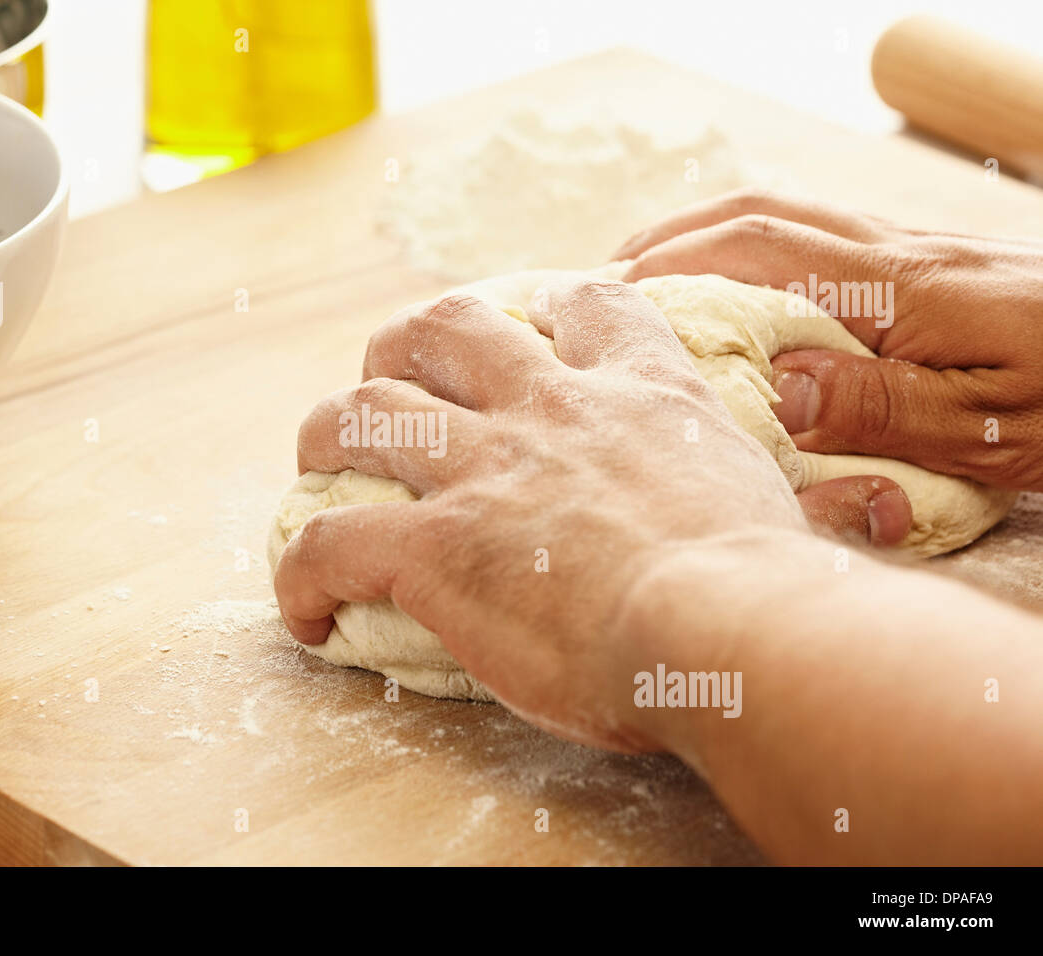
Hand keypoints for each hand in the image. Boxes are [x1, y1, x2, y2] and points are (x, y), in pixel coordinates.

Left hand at [273, 280, 806, 752]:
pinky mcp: (435, 546)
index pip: (587, 304)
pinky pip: (328, 540)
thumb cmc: (773, 586)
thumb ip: (770, 491)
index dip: (552, 307)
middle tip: (387, 387)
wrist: (733, 629)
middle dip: (397, 347)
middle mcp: (549, 412)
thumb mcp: (780, 503)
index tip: (535, 323)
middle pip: (440, 327)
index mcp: (638, 393)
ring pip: (357, 412)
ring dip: (322, 438)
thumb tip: (846, 517)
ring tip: (317, 474)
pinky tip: (306, 610)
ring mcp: (483, 471)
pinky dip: (300, 575)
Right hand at [618, 188, 1042, 502]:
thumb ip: (882, 404)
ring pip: (790, 219)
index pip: (757, 252)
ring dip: (709, 237)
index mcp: (900, 291)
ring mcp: (916, 256)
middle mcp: (898, 256)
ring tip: (653, 277)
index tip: (605, 297)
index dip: (671, 267)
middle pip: (761, 214)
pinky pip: (823, 242)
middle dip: (672, 239)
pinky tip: (745, 294)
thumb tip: (777, 387)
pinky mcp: (935, 270)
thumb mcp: (992, 429)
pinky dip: (757, 252)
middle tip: (605, 279)